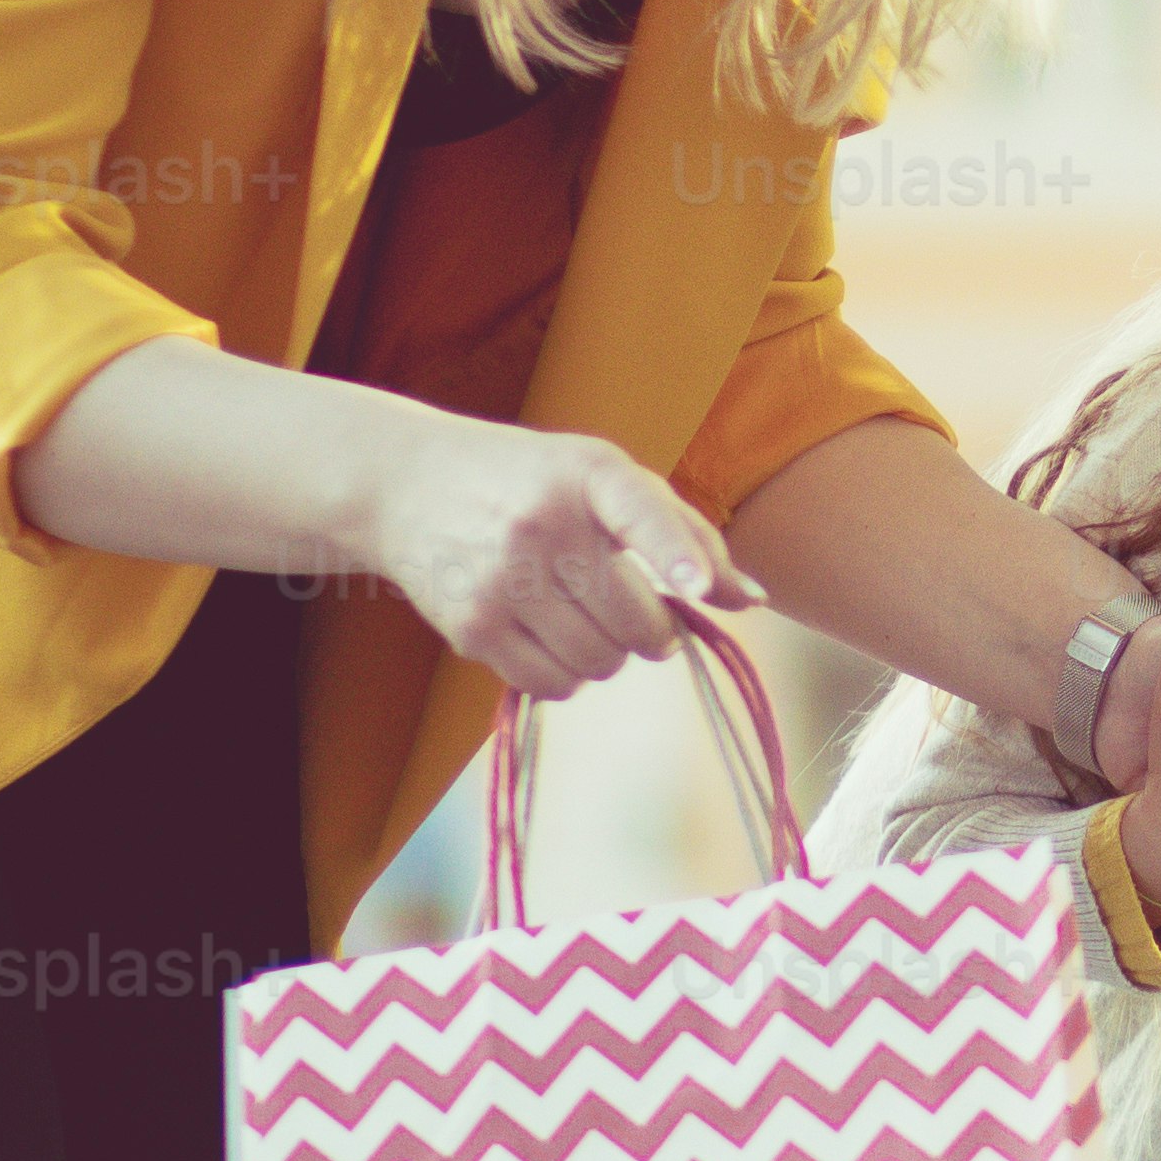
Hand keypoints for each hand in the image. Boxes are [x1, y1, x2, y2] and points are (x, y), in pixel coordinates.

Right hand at [368, 419, 744, 700]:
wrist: (407, 484)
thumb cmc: (533, 482)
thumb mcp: (604, 477)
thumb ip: (684, 531)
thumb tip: (752, 601)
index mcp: (588, 475)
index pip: (638, 513)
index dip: (674, 554)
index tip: (698, 586)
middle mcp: (542, 525)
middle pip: (636, 622)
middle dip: (653, 633)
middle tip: (638, 614)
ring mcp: (501, 579)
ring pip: (599, 662)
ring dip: (610, 656)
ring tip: (587, 618)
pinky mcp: (470, 626)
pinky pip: (551, 685)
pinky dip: (568, 676)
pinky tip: (553, 637)